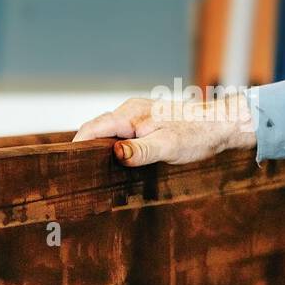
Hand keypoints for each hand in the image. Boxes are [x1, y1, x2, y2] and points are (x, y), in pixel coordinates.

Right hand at [71, 94, 257, 166]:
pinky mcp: (146, 122)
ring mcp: (138, 115)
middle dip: (85, 147)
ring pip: (110, 131)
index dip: (77, 144)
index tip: (63, 164)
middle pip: (98, 129)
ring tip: (90, 170)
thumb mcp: (168, 147)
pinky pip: (122, 132)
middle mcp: (131, 111)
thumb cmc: (197, 136)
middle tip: (74, 173)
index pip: (93, 128)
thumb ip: (140, 151)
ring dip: (100, 147)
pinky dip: (114, 145)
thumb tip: (115, 153)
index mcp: (131, 114)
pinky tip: (115, 161)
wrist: (221, 124)